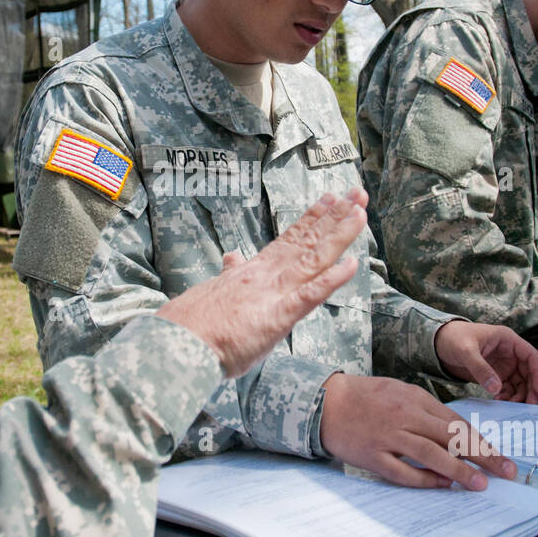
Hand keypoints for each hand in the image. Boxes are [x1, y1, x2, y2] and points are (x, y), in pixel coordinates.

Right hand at [157, 189, 366, 378]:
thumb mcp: (214, 292)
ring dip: (339, 235)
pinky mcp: (276, 318)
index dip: (312, 219)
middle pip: (307, 241)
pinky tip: (352, 264)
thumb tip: (233, 257)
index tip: (330, 199)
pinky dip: (332, 280)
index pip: (289, 239)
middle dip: (335, 217)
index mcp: (253, 272)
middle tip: (358, 193)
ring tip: (361, 213)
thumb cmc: (192, 324)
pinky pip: (309, 296)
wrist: (176, 343)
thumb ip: (229, 274)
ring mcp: (272, 294)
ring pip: (313, 259)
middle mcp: (266, 275)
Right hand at [319, 373, 516, 489]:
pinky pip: (403, 471)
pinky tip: (442, 486)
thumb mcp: (399, 391)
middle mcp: (405, 416)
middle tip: (507, 472)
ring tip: (481, 484)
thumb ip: (426, 410)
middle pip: (451, 437)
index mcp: (414, 398)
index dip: (481, 440)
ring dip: (459, 470)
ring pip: (431, 454)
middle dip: (483, 455)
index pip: (456, 422)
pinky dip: (425, 479)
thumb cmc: (365, 397)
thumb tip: (455, 433)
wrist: (325, 402)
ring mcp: (389, 436)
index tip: (501, 456)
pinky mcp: (373, 456)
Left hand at [434, 320, 537, 403]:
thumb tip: (497, 388)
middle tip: (528, 405)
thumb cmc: (453, 338)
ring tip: (508, 404)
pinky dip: (507, 396)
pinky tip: (498, 400)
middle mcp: (509, 352)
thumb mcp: (466, 351)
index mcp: (507, 340)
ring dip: (518, 395)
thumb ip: (481, 369)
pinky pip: (507, 387)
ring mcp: (503, 364)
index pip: (531, 357)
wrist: (437, 343)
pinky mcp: (494, 374)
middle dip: (530, 389)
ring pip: (520, 383)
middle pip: (529, 373)